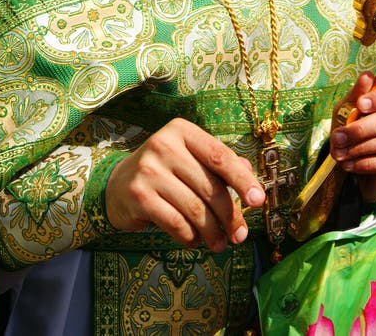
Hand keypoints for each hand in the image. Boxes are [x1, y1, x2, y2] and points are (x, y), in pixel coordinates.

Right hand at [105, 117, 264, 252]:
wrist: (117, 184)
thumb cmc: (165, 170)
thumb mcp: (190, 158)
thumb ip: (219, 164)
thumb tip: (250, 177)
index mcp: (181, 131)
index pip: (219, 156)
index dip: (242, 180)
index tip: (258, 200)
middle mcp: (164, 145)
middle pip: (209, 186)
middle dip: (229, 215)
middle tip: (240, 235)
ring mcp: (148, 170)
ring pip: (194, 208)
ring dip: (212, 231)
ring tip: (220, 244)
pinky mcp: (138, 196)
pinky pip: (175, 222)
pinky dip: (190, 236)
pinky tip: (195, 240)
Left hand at [330, 71, 375, 203]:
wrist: (362, 162)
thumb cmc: (357, 129)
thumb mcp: (350, 109)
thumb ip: (358, 94)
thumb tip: (367, 75)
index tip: (360, 104)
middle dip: (359, 130)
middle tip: (337, 138)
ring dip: (358, 149)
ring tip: (339, 154)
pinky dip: (365, 164)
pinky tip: (349, 164)